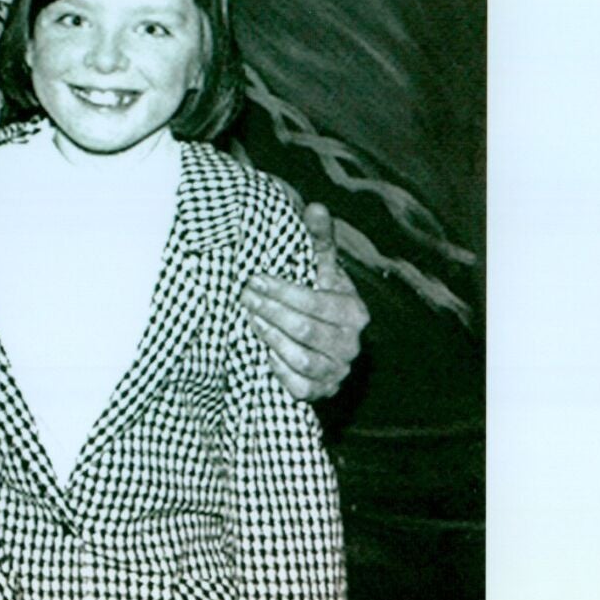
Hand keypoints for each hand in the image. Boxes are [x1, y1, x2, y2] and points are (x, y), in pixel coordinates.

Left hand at [244, 202, 369, 402]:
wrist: (325, 342)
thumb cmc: (319, 296)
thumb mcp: (320, 268)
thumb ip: (319, 240)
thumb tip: (316, 207)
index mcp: (354, 312)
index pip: (316, 302)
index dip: (282, 291)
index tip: (254, 278)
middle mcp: (351, 344)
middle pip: (305, 329)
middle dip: (270, 310)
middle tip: (244, 295)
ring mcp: (338, 371)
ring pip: (300, 357)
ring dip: (270, 336)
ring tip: (250, 317)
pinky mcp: (321, 391)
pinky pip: (298, 385)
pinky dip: (278, 367)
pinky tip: (262, 348)